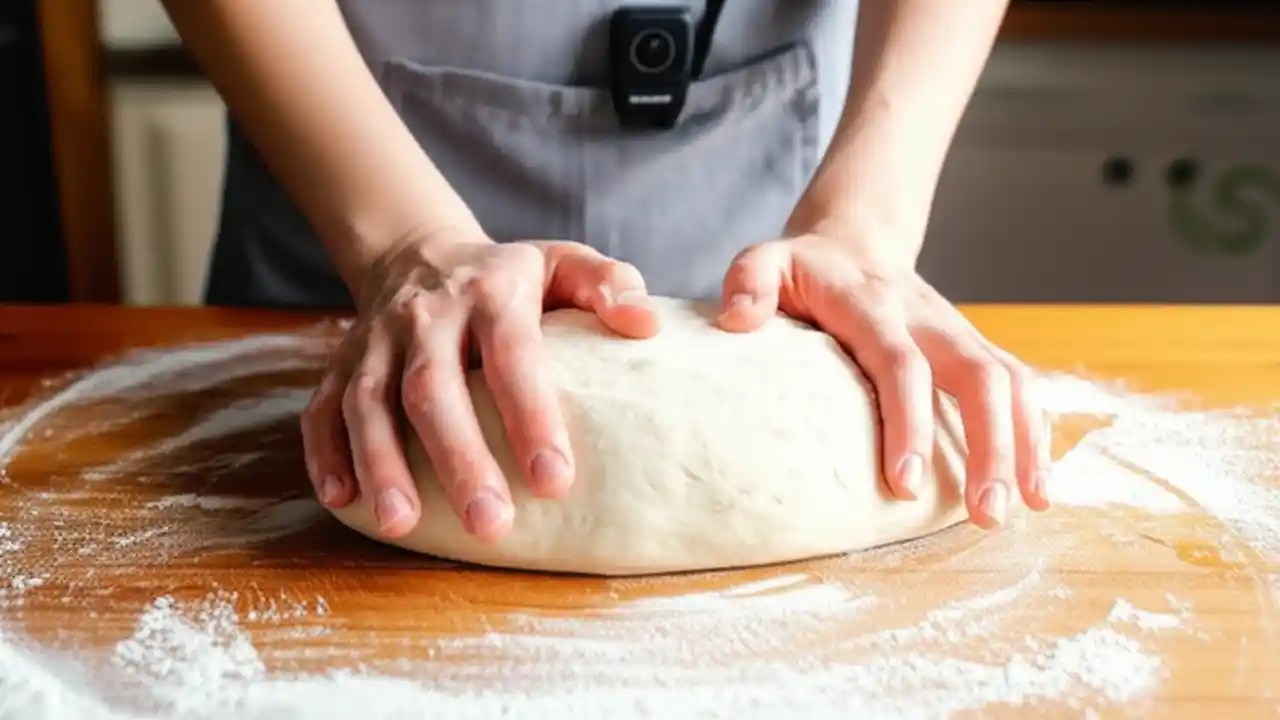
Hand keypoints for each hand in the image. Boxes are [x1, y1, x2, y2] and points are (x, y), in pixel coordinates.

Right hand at [301, 231, 659, 540]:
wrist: (419, 253)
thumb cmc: (510, 277)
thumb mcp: (564, 263)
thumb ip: (609, 285)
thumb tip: (645, 326)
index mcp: (491, 292)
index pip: (511, 354)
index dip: (530, 416)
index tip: (554, 481)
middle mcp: (426, 315)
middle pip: (434, 389)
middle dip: (458, 459)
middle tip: (489, 523)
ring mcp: (375, 340)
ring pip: (370, 402)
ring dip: (382, 464)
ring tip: (402, 524)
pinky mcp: (338, 364)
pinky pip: (323, 408)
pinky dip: (326, 453)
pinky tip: (342, 500)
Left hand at [715, 232, 1049, 527]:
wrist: (856, 239)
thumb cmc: (804, 268)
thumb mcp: (766, 260)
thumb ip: (748, 280)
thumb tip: (736, 318)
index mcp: (874, 305)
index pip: (901, 364)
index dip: (908, 422)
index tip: (904, 483)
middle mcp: (929, 317)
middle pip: (979, 376)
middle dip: (990, 446)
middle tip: (986, 515)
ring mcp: (960, 331)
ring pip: (1013, 382)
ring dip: (1026, 445)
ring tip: (1028, 508)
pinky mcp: (977, 346)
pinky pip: (1021, 386)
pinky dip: (1036, 434)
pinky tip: (1037, 487)